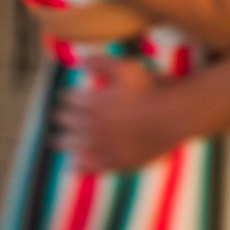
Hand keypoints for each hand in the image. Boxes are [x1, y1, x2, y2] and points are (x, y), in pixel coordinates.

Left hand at [54, 56, 180, 171]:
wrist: (173, 117)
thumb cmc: (151, 90)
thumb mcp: (126, 68)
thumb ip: (101, 61)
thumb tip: (79, 62)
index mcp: (92, 102)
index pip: (69, 99)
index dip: (68, 96)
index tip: (67, 96)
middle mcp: (93, 125)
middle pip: (67, 120)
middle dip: (63, 116)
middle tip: (59, 116)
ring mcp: (103, 146)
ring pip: (72, 145)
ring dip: (62, 141)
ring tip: (56, 141)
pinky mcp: (115, 162)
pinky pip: (91, 168)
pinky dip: (79, 167)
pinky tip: (73, 166)